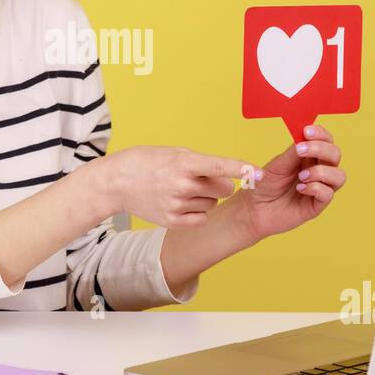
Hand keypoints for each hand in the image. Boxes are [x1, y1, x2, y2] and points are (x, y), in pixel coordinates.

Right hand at [100, 146, 254, 228]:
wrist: (116, 182)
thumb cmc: (147, 162)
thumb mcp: (173, 152)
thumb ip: (200, 163)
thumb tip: (226, 174)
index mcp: (184, 163)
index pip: (220, 166)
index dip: (241, 169)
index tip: (258, 173)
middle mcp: (182, 185)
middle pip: (223, 188)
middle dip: (218, 183)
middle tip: (199, 178)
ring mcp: (177, 205)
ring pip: (212, 203)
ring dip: (204, 197)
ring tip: (182, 190)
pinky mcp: (172, 221)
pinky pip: (201, 219)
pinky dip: (197, 213)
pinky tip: (182, 204)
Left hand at [233, 124, 345, 242]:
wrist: (254, 209)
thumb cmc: (264, 185)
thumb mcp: (277, 165)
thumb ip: (292, 153)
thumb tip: (304, 138)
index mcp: (308, 156)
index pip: (325, 140)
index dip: (321, 134)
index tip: (306, 131)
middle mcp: (318, 170)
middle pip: (335, 155)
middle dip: (321, 149)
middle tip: (301, 150)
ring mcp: (319, 188)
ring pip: (339, 176)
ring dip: (321, 172)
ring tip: (301, 176)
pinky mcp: (316, 205)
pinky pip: (328, 194)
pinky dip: (316, 188)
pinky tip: (300, 189)